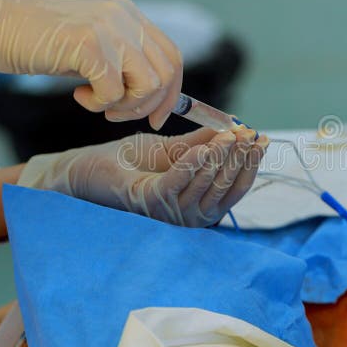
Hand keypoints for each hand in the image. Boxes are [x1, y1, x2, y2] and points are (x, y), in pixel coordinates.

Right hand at [0, 0, 181, 128]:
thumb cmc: (44, 44)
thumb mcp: (95, 47)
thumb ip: (125, 62)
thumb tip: (158, 97)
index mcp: (130, 15)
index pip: (172, 57)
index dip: (171, 93)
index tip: (156, 117)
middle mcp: (125, 17)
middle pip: (166, 73)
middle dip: (147, 106)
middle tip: (116, 115)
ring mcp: (109, 28)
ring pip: (148, 84)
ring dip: (125, 106)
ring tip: (98, 104)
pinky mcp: (90, 44)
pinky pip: (115, 91)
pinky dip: (99, 104)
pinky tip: (78, 95)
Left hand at [17, 128, 268, 226]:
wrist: (83, 168)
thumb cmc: (126, 162)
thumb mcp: (170, 149)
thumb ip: (200, 144)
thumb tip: (235, 130)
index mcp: (195, 205)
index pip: (233, 188)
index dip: (249, 164)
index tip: (263, 139)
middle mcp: (184, 216)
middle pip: (223, 189)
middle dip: (240, 160)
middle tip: (250, 135)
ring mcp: (166, 213)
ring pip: (204, 186)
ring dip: (221, 159)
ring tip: (232, 136)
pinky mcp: (146, 201)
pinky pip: (177, 182)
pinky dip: (193, 164)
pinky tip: (206, 147)